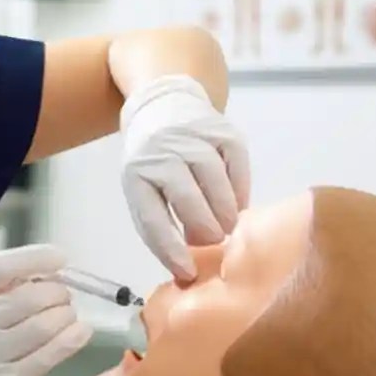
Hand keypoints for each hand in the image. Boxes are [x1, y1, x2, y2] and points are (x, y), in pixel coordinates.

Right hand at [0, 245, 91, 375]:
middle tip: (63, 295)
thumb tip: (32, 276)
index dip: (35, 259)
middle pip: (29, 297)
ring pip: (43, 326)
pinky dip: (69, 341)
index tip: (58, 258)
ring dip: (65, 316)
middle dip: (56, 292)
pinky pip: (45, 358)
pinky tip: (79, 332)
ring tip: (67, 315)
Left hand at [119, 75, 249, 278]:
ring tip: (227, 229)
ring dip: (225, 214)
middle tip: (215, 245)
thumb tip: (187, 270)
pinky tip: (237, 204)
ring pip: (216, 183)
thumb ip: (160, 225)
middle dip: (205, 231)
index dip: (171, 249)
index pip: (152, 219)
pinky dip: (240, 191)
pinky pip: (237, 166)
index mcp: (136, 174)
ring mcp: (193, 138)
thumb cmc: (152, 161)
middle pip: (189, 201)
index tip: (188, 272)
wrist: (162, 103)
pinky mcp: (222, 129)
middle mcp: (162, 152)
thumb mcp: (143, 188)